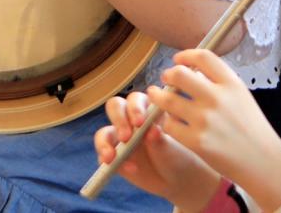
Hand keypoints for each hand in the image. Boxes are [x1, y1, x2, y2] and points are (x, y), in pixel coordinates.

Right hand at [94, 92, 221, 208]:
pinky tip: (129, 169)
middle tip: (127, 137)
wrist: (176, 181)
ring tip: (112, 157)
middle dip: (118, 120)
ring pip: (104, 132)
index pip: (136, 99)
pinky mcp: (114, 156)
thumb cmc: (177, 158)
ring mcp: (120, 138)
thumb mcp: (172, 149)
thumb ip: (161, 140)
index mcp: (148, 110)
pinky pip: (104, 155)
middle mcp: (131, 120)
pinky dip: (111, 162)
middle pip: (115, 107)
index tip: (140, 123)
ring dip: (105, 143)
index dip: (135, 108)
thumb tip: (152, 131)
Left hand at [150, 49, 280, 208]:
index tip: (178, 60)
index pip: (203, 56)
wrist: (262, 161)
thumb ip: (219, 81)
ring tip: (156, 96)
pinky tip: (170, 121)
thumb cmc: (250, 128)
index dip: (185, 55)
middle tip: (165, 79)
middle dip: (167, 74)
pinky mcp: (197, 141)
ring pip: (167, 99)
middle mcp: (218, 98)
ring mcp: (206, 120)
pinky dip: (167, 122)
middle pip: (179, 74)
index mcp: (231, 84)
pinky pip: (169, 124)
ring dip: (157, 95)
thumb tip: (190, 70)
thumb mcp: (241, 96)